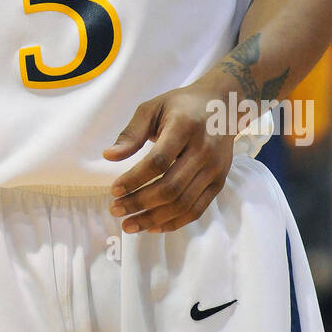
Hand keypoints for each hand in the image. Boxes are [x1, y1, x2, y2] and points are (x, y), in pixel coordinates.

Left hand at [104, 84, 233, 232]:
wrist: (222, 106)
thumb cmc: (181, 106)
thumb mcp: (153, 108)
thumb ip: (131, 133)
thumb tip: (108, 155)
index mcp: (184, 127)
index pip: (158, 161)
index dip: (134, 179)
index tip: (114, 190)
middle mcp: (203, 150)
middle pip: (170, 187)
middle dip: (140, 203)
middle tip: (116, 210)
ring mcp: (214, 169)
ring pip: (183, 204)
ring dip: (154, 218)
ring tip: (129, 225)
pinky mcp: (219, 183)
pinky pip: (197, 210)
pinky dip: (174, 222)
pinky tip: (153, 226)